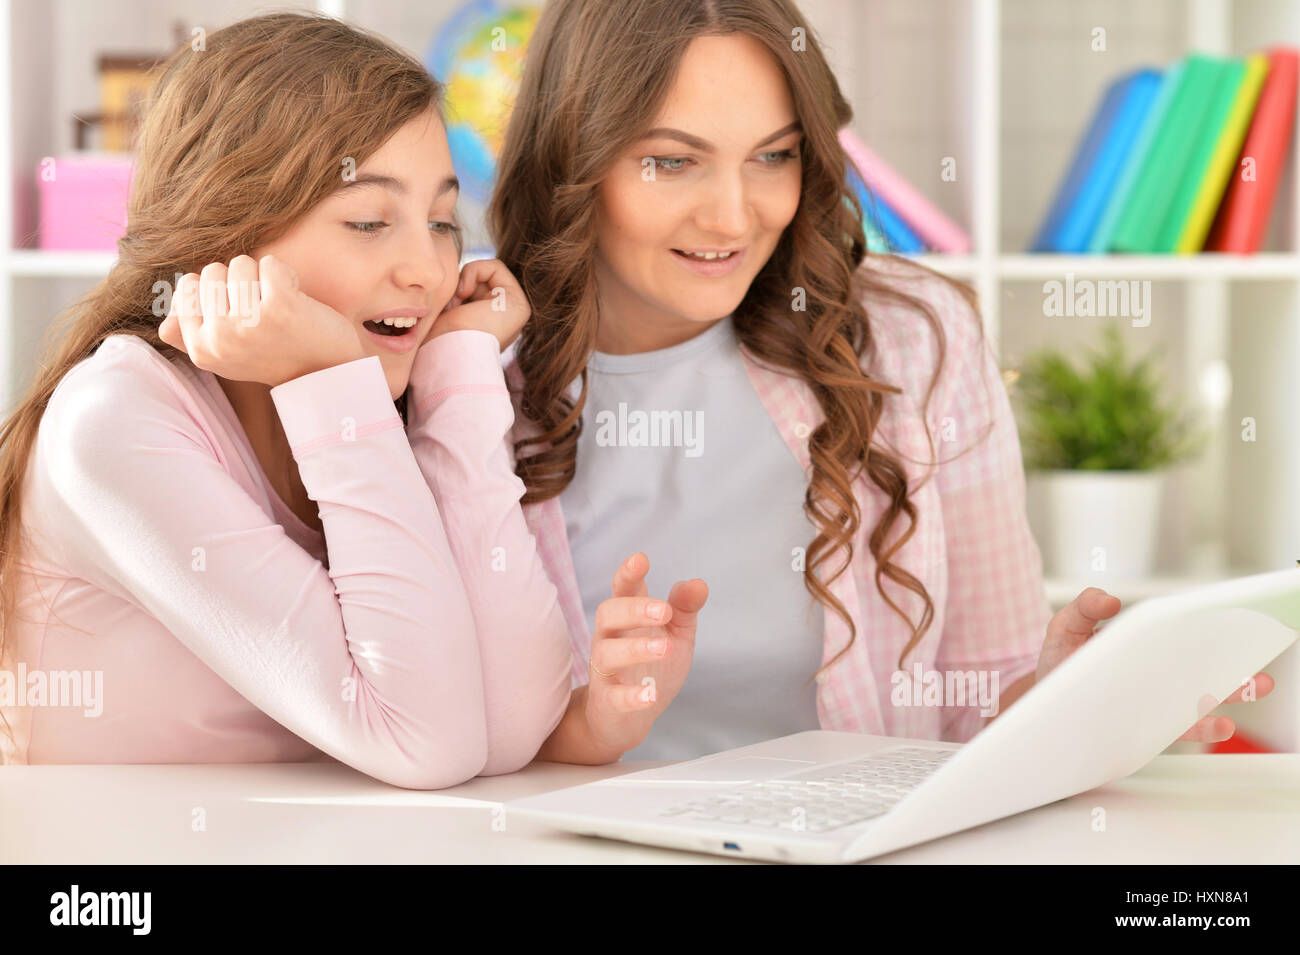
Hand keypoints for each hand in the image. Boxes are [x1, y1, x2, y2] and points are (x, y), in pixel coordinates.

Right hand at [158, 254, 365, 386]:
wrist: (328, 374)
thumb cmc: (277, 356)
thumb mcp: (228, 357)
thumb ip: (193, 338)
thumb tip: (165, 323)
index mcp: (202, 349)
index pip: (187, 287)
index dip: (217, 290)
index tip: (240, 313)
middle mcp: (219, 338)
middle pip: (212, 271)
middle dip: (239, 281)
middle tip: (263, 310)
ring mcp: (248, 323)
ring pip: (239, 263)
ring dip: (262, 276)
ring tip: (278, 304)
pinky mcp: (279, 307)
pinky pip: (269, 263)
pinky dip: (285, 274)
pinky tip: (295, 298)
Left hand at [427, 258, 528, 351]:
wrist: (448, 356)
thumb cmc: (439, 343)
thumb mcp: (444, 317)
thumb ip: (454, 302)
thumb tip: (454, 287)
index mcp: (489, 328)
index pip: (473, 293)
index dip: (456, 292)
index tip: (446, 308)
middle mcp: (505, 321)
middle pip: (480, 283)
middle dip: (460, 288)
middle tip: (449, 306)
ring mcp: (515, 313)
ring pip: (486, 273)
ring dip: (465, 282)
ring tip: (456, 304)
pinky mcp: (518, 303)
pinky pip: (495, 266)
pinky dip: (474, 271)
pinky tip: (464, 293)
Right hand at [582, 552, 707, 756]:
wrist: (625, 718)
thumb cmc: (650, 668)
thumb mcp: (674, 635)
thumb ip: (684, 609)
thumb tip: (698, 583)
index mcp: (627, 619)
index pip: (623, 589)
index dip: (628, 573)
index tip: (641, 559)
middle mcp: (609, 638)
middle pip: (608, 613)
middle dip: (634, 608)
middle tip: (664, 611)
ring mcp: (605, 670)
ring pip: (608, 652)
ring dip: (635, 648)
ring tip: (665, 648)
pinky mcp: (607, 701)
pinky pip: (613, 696)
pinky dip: (631, 696)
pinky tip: (650, 695)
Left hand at [1036, 587, 1273, 742]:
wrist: (1044, 705)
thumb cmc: (1060, 664)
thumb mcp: (1065, 629)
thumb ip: (1083, 609)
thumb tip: (1109, 600)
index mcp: (1141, 641)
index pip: (1177, 629)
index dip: (1203, 623)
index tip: (1226, 617)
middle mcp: (1156, 669)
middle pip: (1200, 660)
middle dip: (1231, 655)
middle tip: (1255, 650)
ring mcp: (1158, 698)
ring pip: (1202, 693)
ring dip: (1233, 689)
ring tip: (1257, 684)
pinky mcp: (1153, 726)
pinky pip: (1185, 727)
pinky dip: (1206, 725)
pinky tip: (1221, 722)